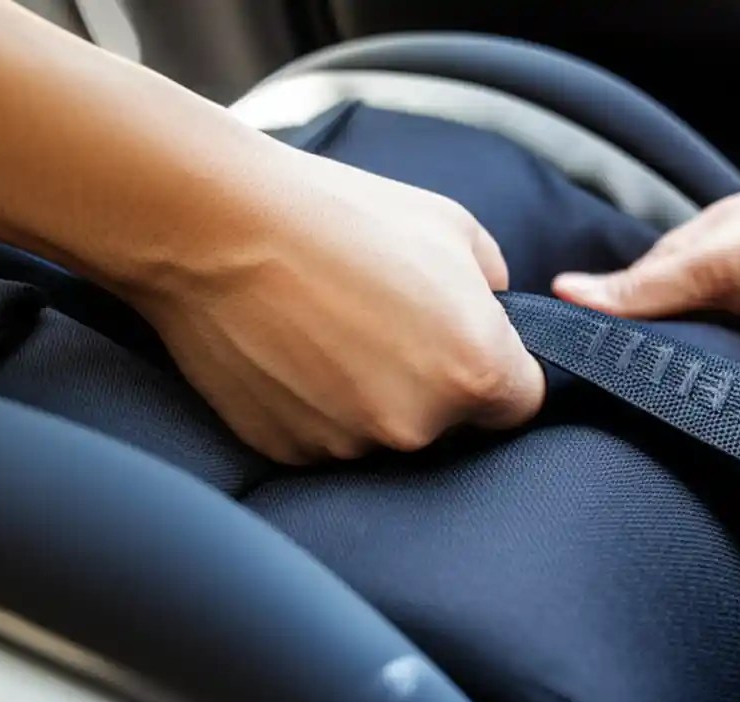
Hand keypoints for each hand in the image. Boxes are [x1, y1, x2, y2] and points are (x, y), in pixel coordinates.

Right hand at [125, 151, 543, 463]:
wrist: (218, 224)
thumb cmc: (341, 213)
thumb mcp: (454, 228)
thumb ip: (494, 287)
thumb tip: (495, 314)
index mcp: (475, 371)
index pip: (521, 404)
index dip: (501, 371)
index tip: (470, 344)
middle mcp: (418, 425)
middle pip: (451, 423)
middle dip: (434, 381)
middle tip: (386, 320)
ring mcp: (349, 445)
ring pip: (385, 432)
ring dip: (373, 395)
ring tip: (331, 327)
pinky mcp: (290, 451)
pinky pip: (326, 436)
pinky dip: (318, 405)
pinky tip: (294, 351)